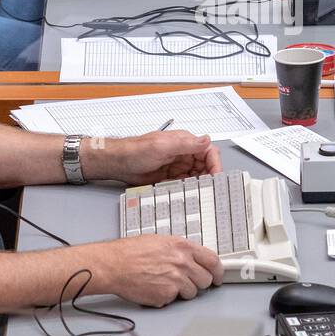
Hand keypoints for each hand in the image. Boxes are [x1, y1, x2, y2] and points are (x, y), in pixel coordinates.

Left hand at [81, 130, 221, 184]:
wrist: (119, 163)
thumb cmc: (136, 150)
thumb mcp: (162, 146)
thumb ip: (185, 144)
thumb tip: (206, 139)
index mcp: (184, 142)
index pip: (208, 151)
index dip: (215, 164)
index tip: (216, 177)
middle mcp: (183, 154)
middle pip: (205, 166)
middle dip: (208, 178)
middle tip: (209, 190)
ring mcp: (177, 166)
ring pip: (196, 177)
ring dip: (198, 186)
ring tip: (199, 195)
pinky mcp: (171, 178)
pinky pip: (185, 185)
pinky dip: (188, 191)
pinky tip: (187, 196)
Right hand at [97, 234, 223, 304]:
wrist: (114, 265)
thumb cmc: (131, 252)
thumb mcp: (160, 241)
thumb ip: (180, 249)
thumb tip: (193, 257)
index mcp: (183, 247)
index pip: (213, 260)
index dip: (218, 271)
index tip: (217, 276)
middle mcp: (182, 263)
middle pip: (206, 280)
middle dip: (199, 282)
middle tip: (188, 282)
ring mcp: (176, 281)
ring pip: (192, 293)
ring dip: (183, 291)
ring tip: (165, 283)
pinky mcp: (166, 296)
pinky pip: (175, 300)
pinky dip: (167, 297)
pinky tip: (156, 288)